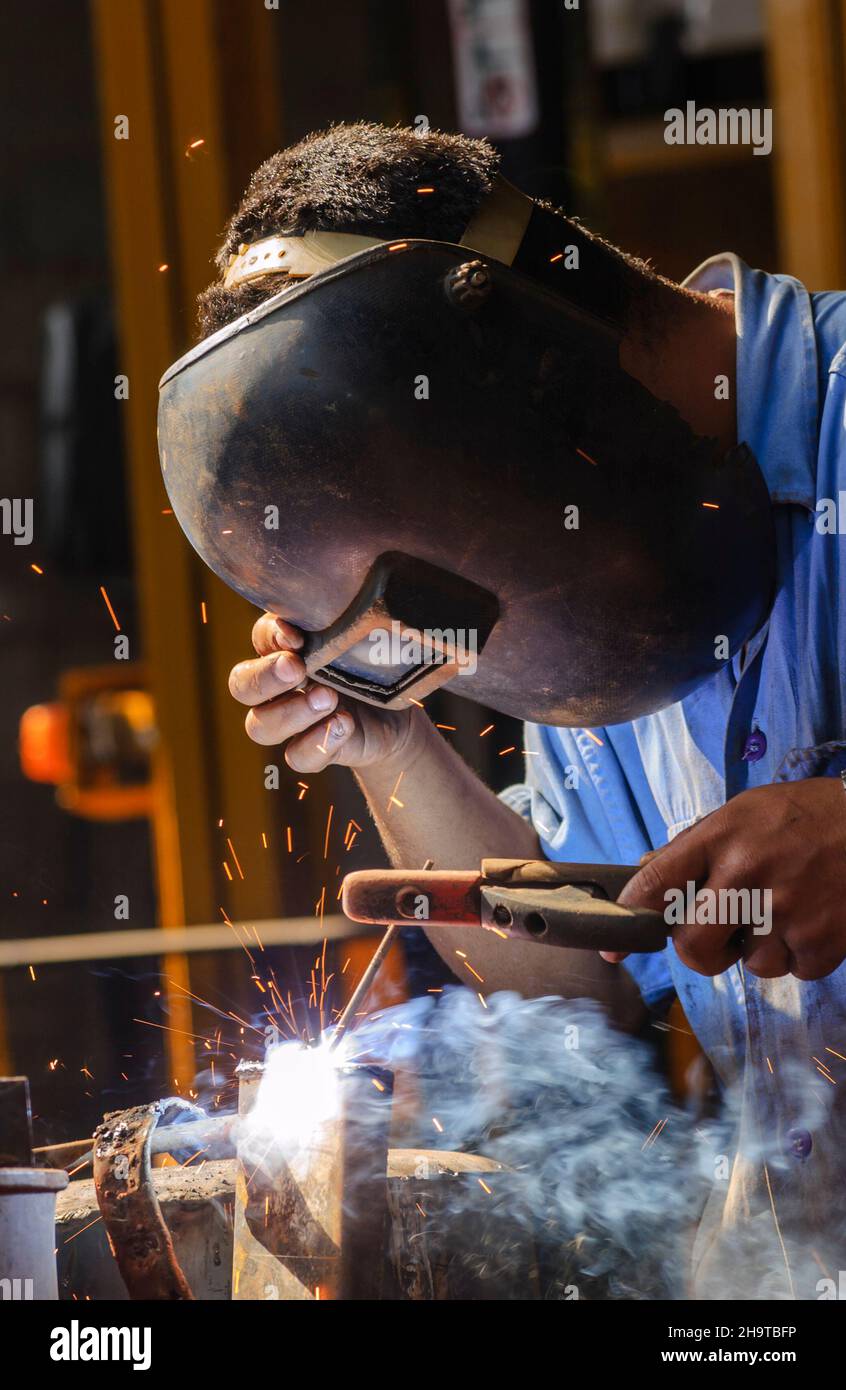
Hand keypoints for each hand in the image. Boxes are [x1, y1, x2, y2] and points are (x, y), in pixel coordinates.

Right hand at [228, 612, 418, 772]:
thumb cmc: (372, 663)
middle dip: (265, 677)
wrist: (395, 712)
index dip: (270, 636)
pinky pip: (297, 757)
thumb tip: (341, 591)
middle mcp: (277, 687)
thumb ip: (340, 619)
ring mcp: (290, 722)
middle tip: (297, 668)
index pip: (260, 638)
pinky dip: (317, 744)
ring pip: (260, 726)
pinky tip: (344, 726)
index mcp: (285, 650)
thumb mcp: (360, 636)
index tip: (295, 634)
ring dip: (291, 713)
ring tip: (329, 699)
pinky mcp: (311, 750)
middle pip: (241, 685)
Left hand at [605, 778, 845, 980]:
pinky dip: (801, 954)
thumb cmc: (803, 816)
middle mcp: (747, 874)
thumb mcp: (743, 812)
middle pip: (693, 946)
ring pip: (749, 965)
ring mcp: (786, 911)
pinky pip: (793, 971)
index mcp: (721, 837)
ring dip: (762, 949)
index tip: (615, 948)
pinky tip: (813, 918)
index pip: (657, 883)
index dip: (629, 920)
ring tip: (786, 908)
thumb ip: (695, 846)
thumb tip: (648, 874)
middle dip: (700, 952)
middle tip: (719, 936)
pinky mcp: (821, 941)